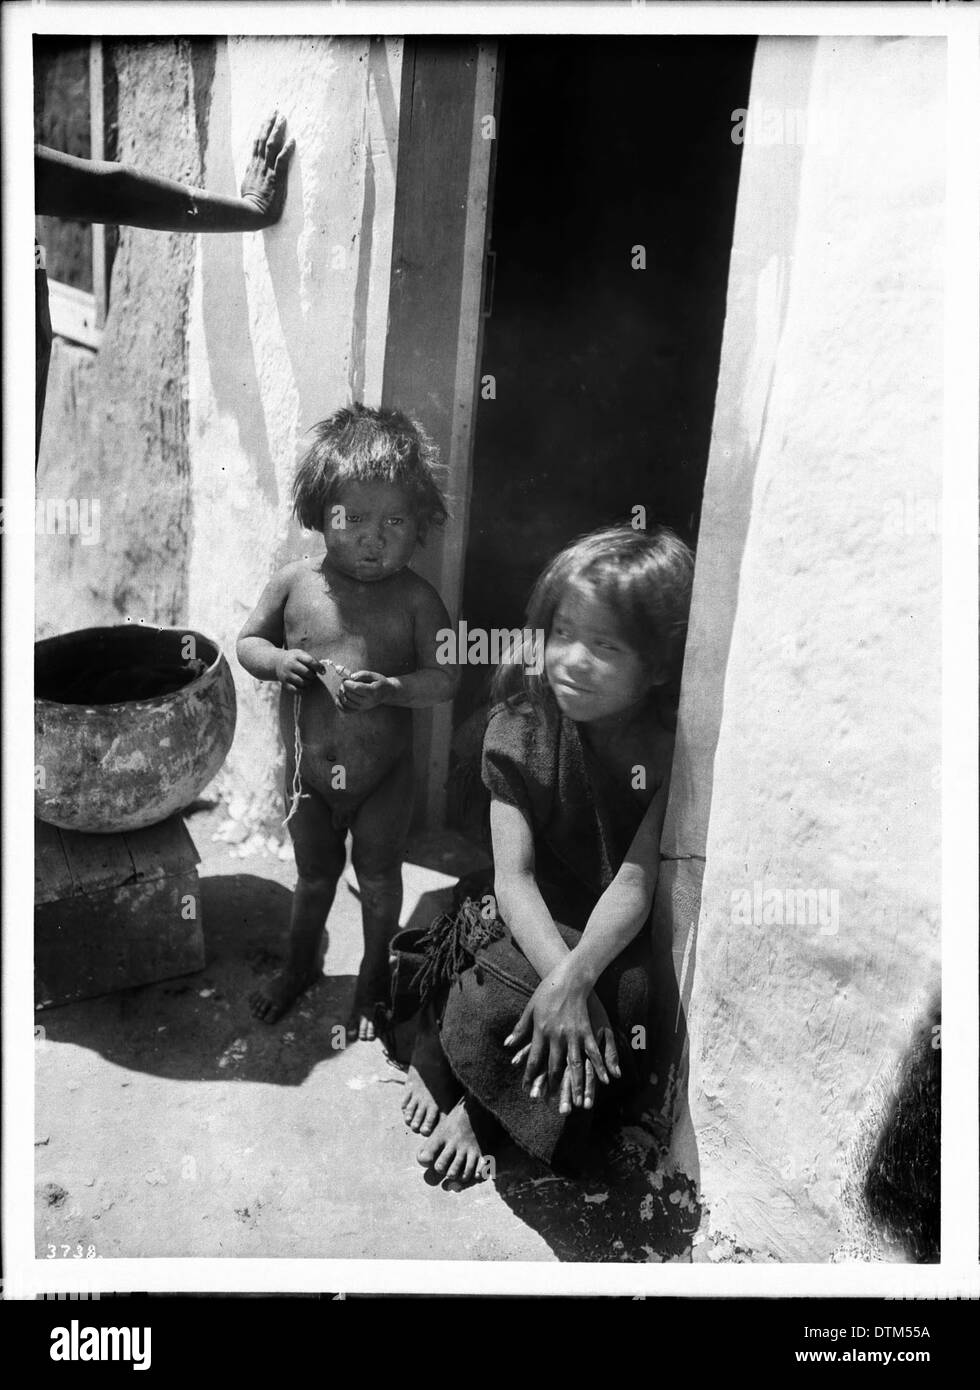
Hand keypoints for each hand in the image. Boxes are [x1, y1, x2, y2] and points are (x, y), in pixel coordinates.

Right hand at [240, 113, 294, 224]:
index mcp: (253, 168)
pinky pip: (282, 160)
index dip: (261, 132)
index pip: (257, 145)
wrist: (252, 214)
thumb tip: (250, 174)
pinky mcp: (276, 177)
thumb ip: (251, 179)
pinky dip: (288, 149)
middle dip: (269, 124)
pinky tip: (293, 140)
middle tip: (275, 112)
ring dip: (278, 131)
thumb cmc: (250, 207)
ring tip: (283, 118)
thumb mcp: (247, 188)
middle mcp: (259, 165)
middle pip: (263, 139)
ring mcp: (268, 170)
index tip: (265, 121)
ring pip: (272, 145)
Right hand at [275, 649, 321, 691]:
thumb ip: (313, 661)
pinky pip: (296, 690)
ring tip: (308, 680)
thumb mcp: (302, 654)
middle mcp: (290, 664)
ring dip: (308, 683)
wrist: (277, 662)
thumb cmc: (295, 659)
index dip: (318, 667)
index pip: (310, 661)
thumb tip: (323, 671)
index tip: (323, 672)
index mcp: (296, 655)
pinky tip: (304, 687)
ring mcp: (286, 674)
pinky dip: (302, 690)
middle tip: (312, 675)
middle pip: (307, 672)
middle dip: (313, 675)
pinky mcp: (284, 683)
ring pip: (302, 682)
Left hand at [337, 670, 390, 712]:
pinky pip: (346, 710)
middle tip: (344, 681)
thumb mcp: (374, 675)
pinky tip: (337, 697)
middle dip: (343, 687)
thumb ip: (362, 674)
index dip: (347, 683)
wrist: (386, 693)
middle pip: (350, 695)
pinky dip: (339, 704)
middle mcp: (368, 702)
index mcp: (372, 692)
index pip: (356, 688)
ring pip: (346, 702)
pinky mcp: (360, 710)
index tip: (345, 679)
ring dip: (341, 693)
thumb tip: (351, 677)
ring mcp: (363, 707)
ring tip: (343, 687)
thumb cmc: (379, 682)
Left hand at [504, 963, 620, 1103]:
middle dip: (552, 1086)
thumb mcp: (530, 1008)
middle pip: (554, 1066)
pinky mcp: (587, 1030)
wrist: (569, 977)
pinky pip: (593, 1052)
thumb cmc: (547, 991)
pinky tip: (605, 1080)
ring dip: (575, 1084)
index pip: (534, 1059)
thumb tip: (508, 1044)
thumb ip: (520, 1028)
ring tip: (578, 1102)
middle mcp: (556, 1036)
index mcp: (541, 1031)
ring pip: (573, 1064)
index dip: (530, 1075)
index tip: (528, 1090)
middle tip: (552, 1104)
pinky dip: (599, 1067)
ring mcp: (573, 1034)